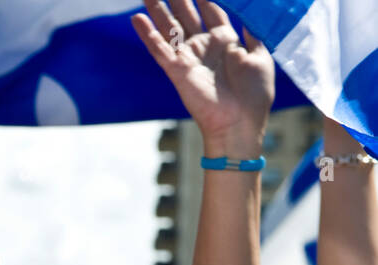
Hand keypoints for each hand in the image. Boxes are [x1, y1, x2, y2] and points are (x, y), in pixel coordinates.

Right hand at [132, 0, 273, 153]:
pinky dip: (148, 34)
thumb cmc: (254, 93)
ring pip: (169, 28)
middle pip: (186, 15)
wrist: (240, 122)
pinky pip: (159, 49)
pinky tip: (137, 19)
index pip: (212, 11)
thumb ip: (253, 34)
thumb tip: (251, 13)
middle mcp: (204, 46)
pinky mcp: (177, 70)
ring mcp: (189, 57)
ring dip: (158, 11)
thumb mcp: (260, 56)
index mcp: (226, 41)